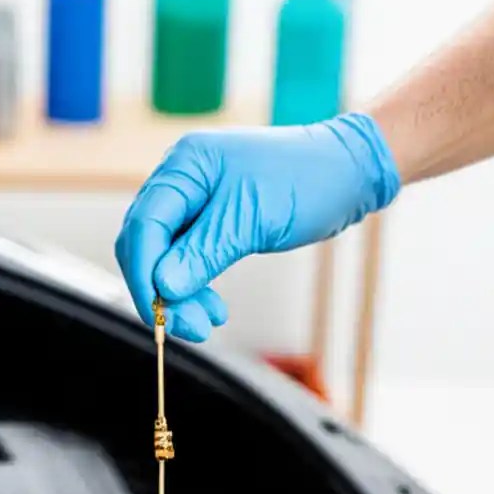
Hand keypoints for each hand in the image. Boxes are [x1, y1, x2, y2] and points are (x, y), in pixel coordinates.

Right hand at [114, 113, 400, 341]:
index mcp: (185, 165)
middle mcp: (182, 178)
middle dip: (161, 289)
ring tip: (207, 322)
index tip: (159, 315)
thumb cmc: (309, 180)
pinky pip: (187, 257)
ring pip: (165, 255)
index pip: (144, 225)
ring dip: (180, 294)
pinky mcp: (211, 219)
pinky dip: (195, 284)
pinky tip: (212, 307)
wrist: (349, 171)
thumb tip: (162, 287)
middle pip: (146, 243)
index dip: (144, 274)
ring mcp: (195, 198)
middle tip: (189, 327)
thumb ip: (202, 252)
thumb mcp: (253, 220)